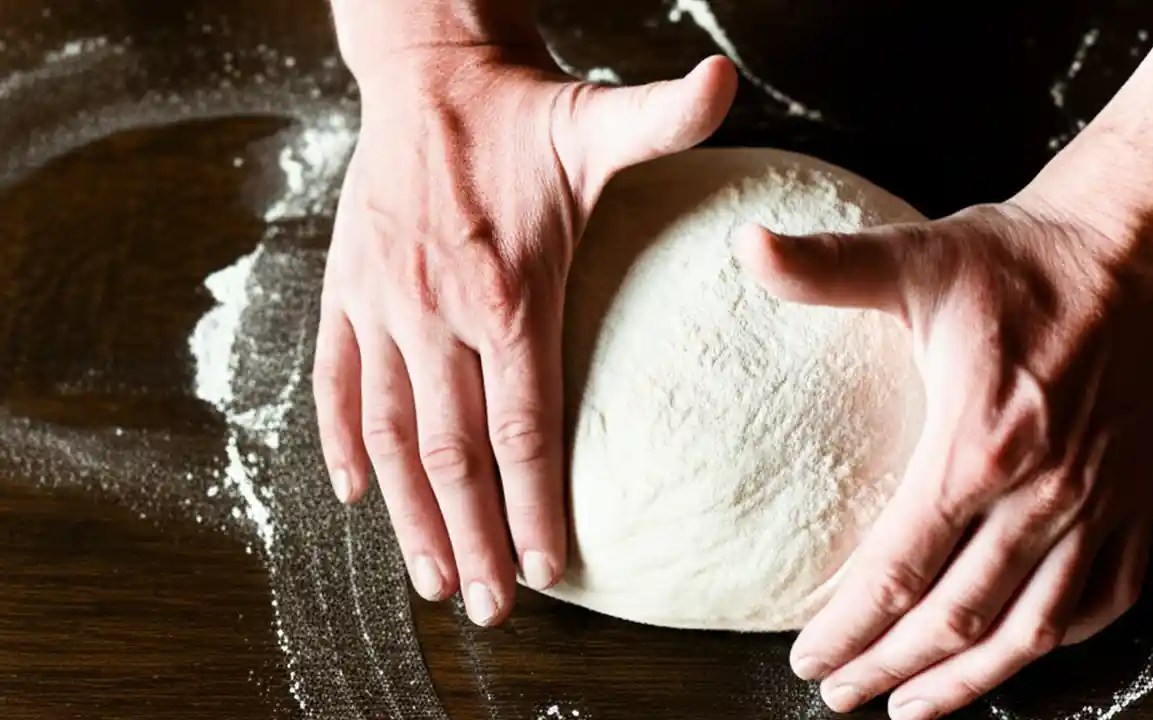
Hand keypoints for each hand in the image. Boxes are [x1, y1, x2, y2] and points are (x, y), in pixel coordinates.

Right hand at [313, 45, 736, 625]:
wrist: (428, 70)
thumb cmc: (524, 111)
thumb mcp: (600, 119)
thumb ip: (668, 117)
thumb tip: (727, 79)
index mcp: (508, 288)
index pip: (523, 424)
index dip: (534, 505)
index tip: (551, 569)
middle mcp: (438, 307)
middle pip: (455, 451)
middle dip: (476, 538)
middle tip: (494, 608)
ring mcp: (382, 303)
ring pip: (390, 433)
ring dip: (408, 515)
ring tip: (432, 579)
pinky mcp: (344, 291)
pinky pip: (334, 382)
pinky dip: (341, 443)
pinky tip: (355, 494)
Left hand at [736, 142, 1152, 716]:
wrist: (1121, 248)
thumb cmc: (1011, 261)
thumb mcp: (915, 258)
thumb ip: (828, 267)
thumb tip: (748, 248)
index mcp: (979, 446)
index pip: (900, 570)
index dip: (849, 627)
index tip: (808, 658)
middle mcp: (1045, 493)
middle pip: (956, 619)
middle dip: (890, 669)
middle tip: (841, 697)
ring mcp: (1099, 505)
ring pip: (1032, 631)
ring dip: (969, 682)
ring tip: (913, 707)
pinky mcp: (1137, 501)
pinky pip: (1105, 600)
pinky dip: (1055, 641)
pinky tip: (1015, 653)